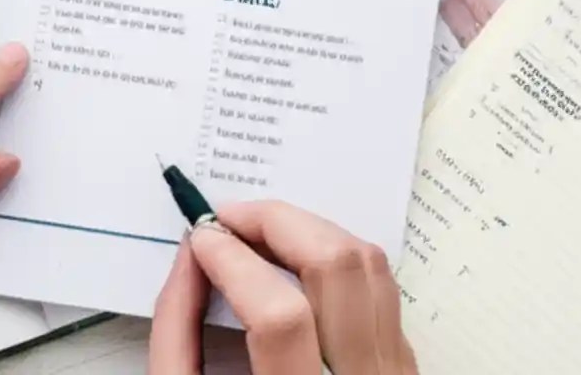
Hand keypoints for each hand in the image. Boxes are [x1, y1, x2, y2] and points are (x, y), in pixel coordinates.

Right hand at [149, 200, 416, 374]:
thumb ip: (176, 338)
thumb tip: (190, 259)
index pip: (280, 316)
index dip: (233, 261)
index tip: (202, 238)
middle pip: (338, 269)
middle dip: (278, 222)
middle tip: (231, 219)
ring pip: (369, 266)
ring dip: (310, 229)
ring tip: (259, 232)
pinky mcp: (403, 366)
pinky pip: (379, 287)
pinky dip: (335, 256)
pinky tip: (294, 262)